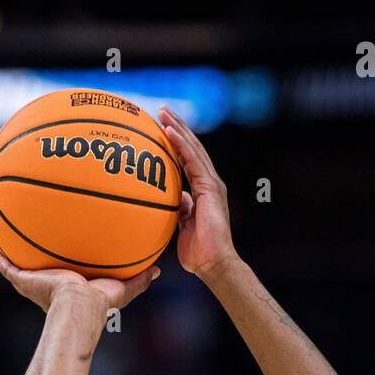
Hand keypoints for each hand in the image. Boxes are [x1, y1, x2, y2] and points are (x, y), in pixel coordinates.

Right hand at [0, 247, 160, 315]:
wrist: (77, 309)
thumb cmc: (98, 306)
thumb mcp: (122, 290)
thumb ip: (139, 280)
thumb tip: (158, 270)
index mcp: (71, 288)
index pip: (67, 274)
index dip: (68, 264)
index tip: (67, 250)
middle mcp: (52, 286)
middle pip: (42, 268)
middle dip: (38, 255)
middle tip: (36, 240)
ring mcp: (36, 284)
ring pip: (22, 267)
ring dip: (15, 254)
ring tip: (7, 237)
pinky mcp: (26, 282)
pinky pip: (8, 268)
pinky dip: (0, 258)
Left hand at [158, 106, 237, 280]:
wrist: (214, 263)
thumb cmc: (198, 253)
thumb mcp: (183, 227)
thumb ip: (181, 210)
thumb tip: (175, 198)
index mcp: (203, 190)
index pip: (188, 160)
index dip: (175, 143)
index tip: (161, 128)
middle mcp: (210, 183)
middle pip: (191, 148)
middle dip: (176, 128)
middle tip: (161, 111)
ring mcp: (212, 183)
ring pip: (193, 148)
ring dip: (177, 129)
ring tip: (162, 112)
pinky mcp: (210, 187)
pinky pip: (193, 160)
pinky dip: (180, 144)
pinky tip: (169, 131)